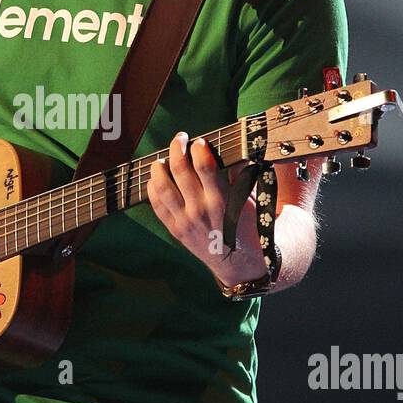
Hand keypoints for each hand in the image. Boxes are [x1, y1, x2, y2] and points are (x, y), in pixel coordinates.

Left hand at [146, 131, 267, 282]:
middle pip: (180, 170)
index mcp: (222, 200)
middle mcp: (201, 209)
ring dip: (159, 167)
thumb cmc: (246, 228)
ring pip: (163, 186)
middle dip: (177, 148)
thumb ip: (240, 176)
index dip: (199, 149)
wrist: (238, 263)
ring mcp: (185, 220)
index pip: (205, 167)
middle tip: (180, 139)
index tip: (200, 142)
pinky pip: (157, 205)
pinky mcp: (175, 229)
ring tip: (161, 159)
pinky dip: (152, 189)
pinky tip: (155, 180)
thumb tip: (235, 153)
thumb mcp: (250, 201)